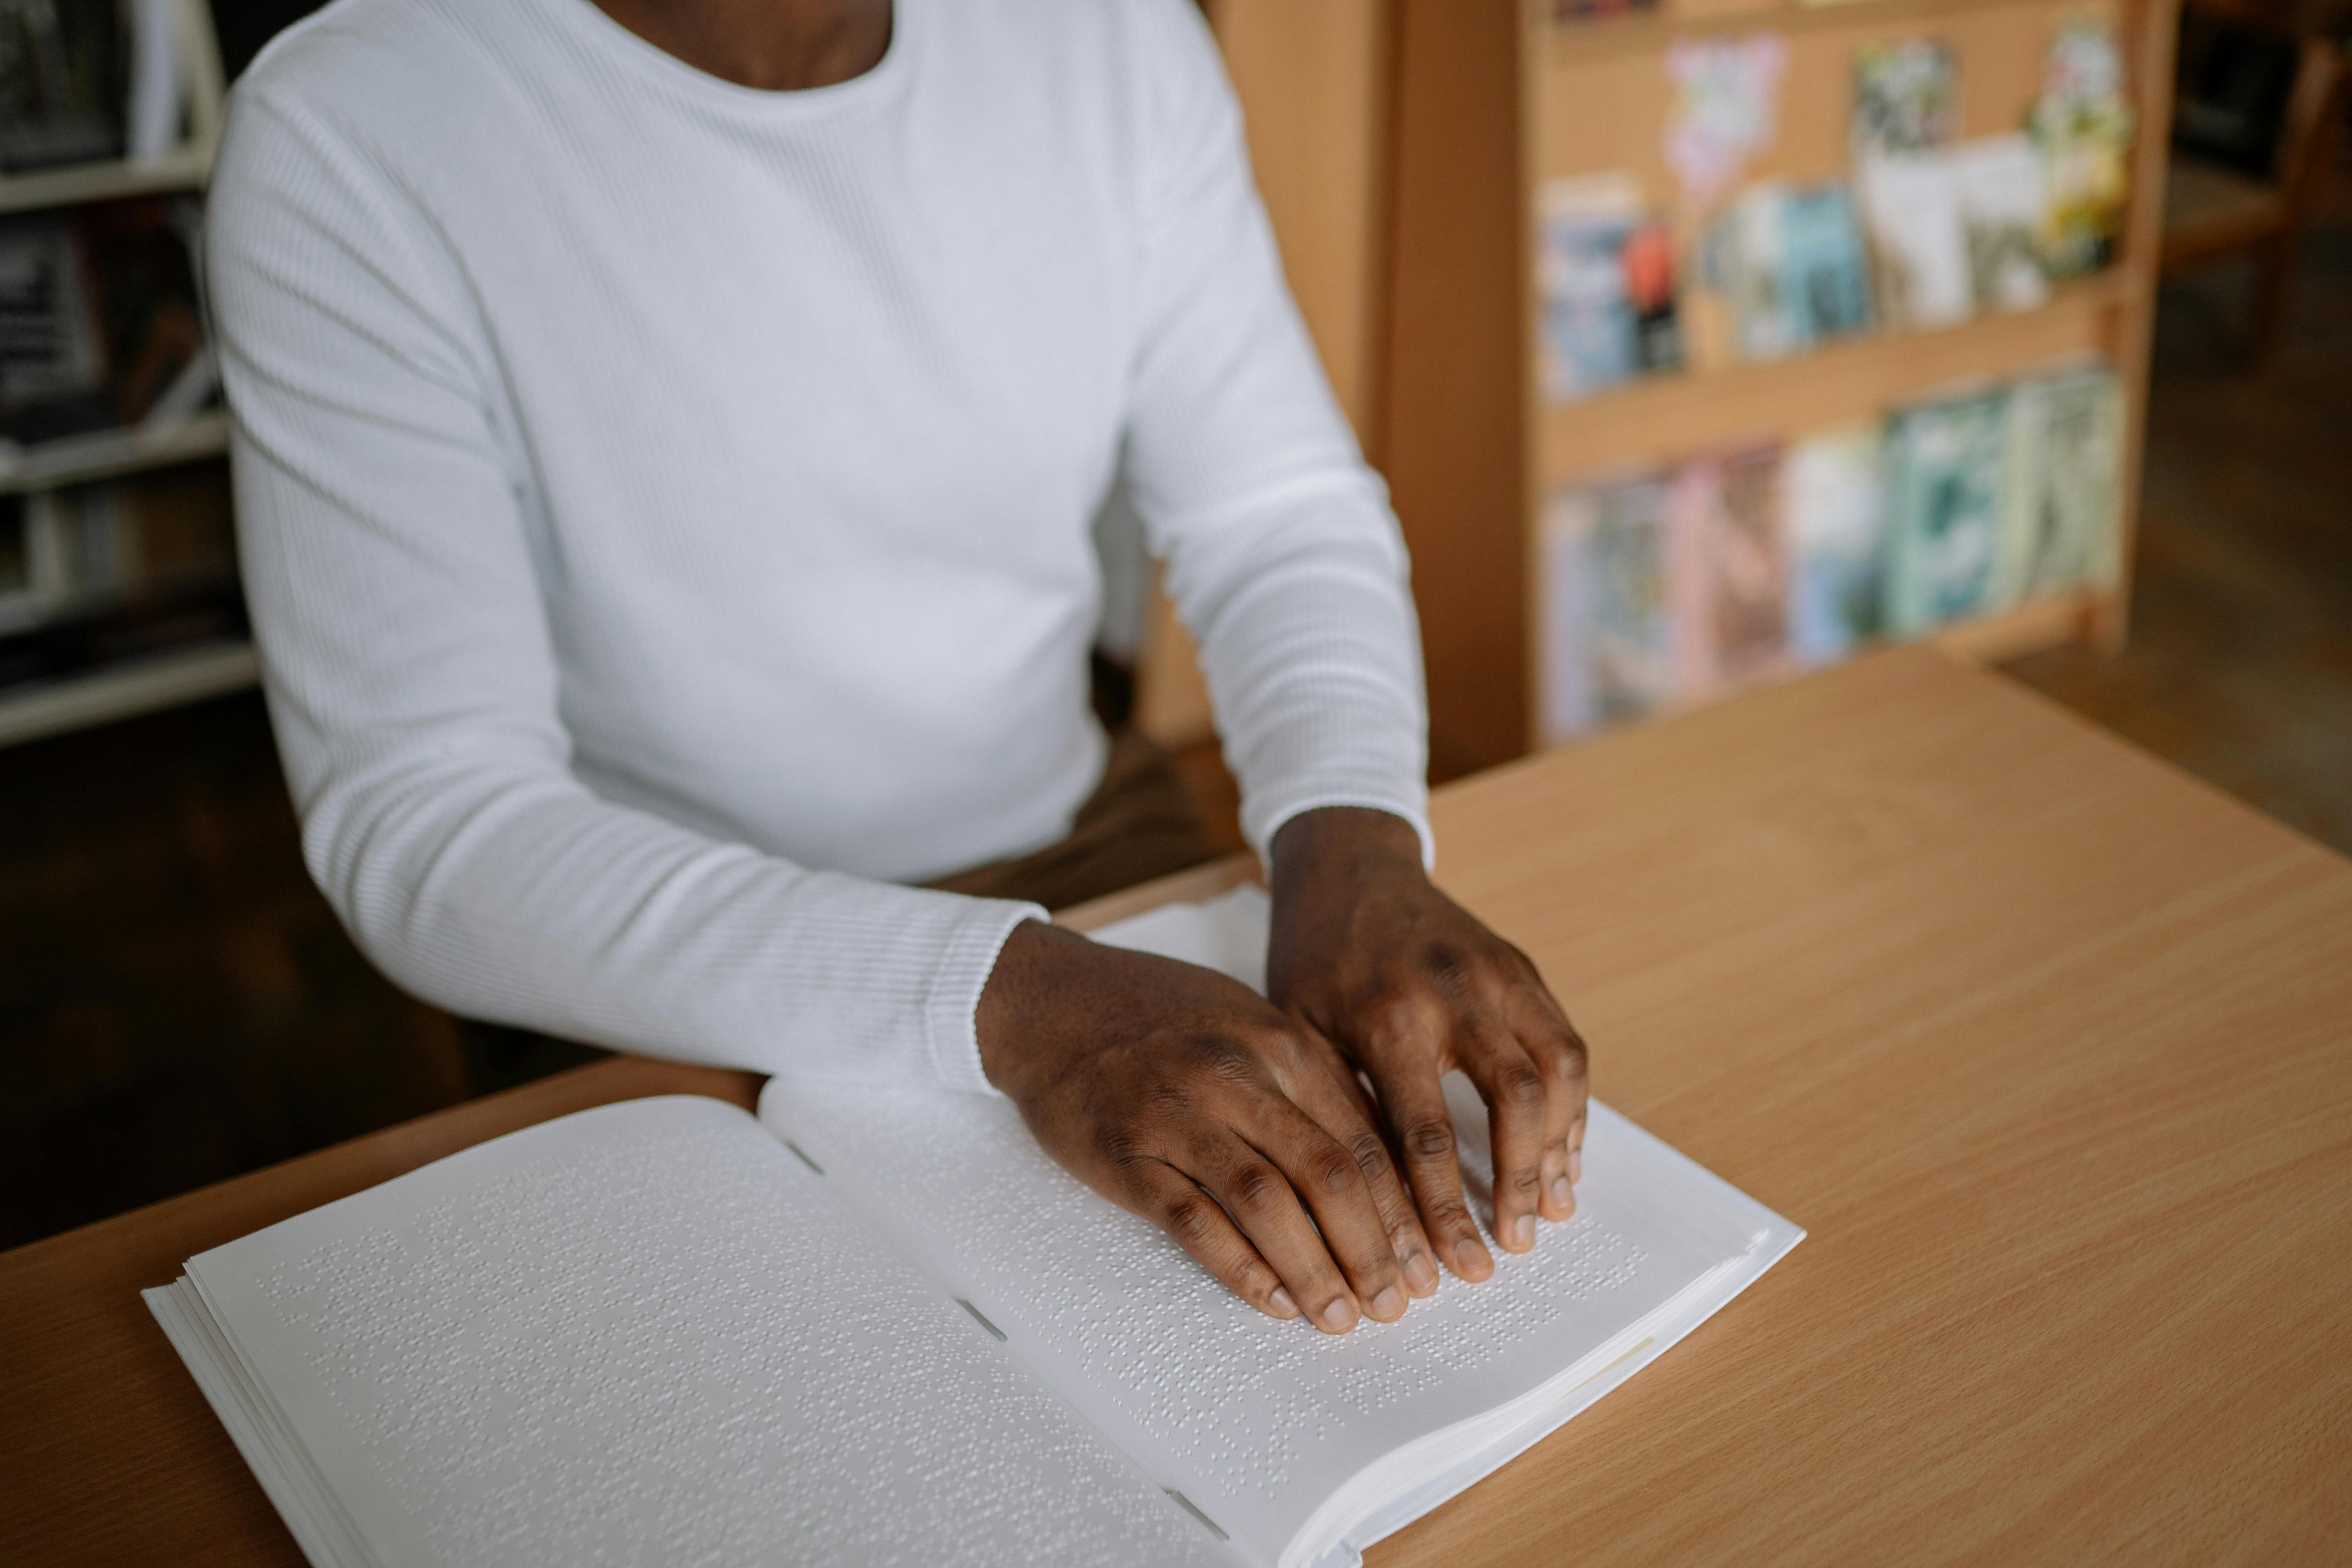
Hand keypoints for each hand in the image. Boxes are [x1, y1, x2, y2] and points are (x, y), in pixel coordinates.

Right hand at [976, 921, 1441, 1331]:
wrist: (1053, 1003)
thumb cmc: (1161, 1019)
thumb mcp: (1251, 1026)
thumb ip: (1312, 1087)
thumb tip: (1382, 1169)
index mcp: (1281, 1043)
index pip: (1362, 1139)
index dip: (1402, 1212)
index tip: (1425, 1263)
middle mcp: (1235, 1074)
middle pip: (1326, 1174)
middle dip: (1371, 1251)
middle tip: (1394, 1304)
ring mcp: (1177, 1114)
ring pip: (1265, 1203)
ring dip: (1312, 1270)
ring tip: (1339, 1318)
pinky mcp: (1126, 1154)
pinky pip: (1194, 1221)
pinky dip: (1241, 1269)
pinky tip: (1273, 1302)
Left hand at [1268, 808, 1588, 1281]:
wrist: (1347, 869)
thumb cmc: (1312, 959)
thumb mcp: (1299, 1031)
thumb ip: (1340, 1108)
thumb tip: (1370, 1211)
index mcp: (1387, 1014)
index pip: (1426, 1134)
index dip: (1444, 1209)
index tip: (1453, 1265)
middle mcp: (1454, 990)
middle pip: (1515, 1100)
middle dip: (1521, 1182)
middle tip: (1515, 1244)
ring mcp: (1498, 973)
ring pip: (1559, 1069)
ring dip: (1561, 1146)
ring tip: (1551, 1207)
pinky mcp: (1522, 967)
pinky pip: (1564, 1042)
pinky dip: (1571, 1104)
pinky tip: (1559, 1151)